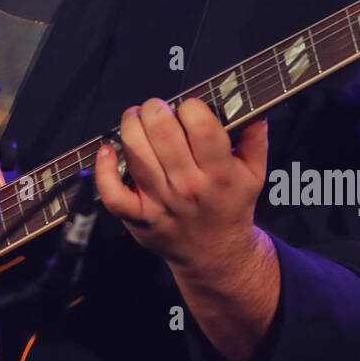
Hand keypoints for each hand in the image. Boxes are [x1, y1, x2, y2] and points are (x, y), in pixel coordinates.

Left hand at [94, 97, 268, 274]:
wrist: (216, 253)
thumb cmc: (231, 207)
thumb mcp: (255, 173)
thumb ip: (255, 138)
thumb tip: (253, 109)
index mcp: (220, 173)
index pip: (201, 126)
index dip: (191, 107)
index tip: (190, 108)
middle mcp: (188, 186)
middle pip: (162, 132)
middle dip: (156, 109)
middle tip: (158, 109)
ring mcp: (160, 202)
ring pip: (136, 152)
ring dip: (131, 125)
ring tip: (136, 119)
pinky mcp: (139, 216)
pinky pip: (113, 193)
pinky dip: (104, 169)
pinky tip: (108, 151)